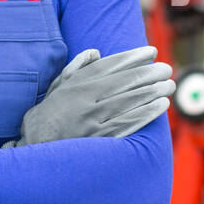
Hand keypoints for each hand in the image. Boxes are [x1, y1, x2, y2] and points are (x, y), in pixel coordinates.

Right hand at [3, 45, 174, 147]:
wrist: (34, 151)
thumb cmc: (46, 118)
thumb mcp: (56, 89)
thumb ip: (75, 70)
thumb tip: (95, 52)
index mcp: (76, 87)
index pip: (109, 67)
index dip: (132, 57)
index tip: (151, 51)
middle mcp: (85, 101)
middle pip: (123, 83)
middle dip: (148, 74)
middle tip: (166, 69)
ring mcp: (92, 121)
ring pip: (128, 102)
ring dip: (152, 92)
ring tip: (169, 85)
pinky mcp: (99, 140)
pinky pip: (127, 125)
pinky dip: (146, 114)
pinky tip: (161, 107)